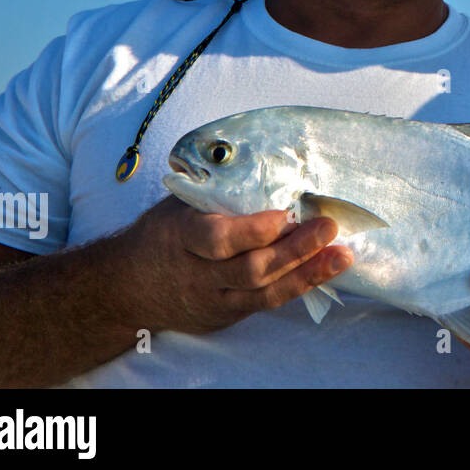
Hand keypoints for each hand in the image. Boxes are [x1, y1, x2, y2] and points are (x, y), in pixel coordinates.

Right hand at [111, 196, 353, 334]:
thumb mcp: (178, 204)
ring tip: (341, 254)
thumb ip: (216, 190)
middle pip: (250, 269)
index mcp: (182, 237)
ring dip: (307, 273)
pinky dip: (299, 287)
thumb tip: (264, 155)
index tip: (285, 215)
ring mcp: (214, 299)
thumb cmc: (163, 232)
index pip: (219, 240)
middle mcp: (199, 275)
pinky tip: (326, 270)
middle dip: (294, 250)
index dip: (254, 230)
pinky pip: (267, 303)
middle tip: (329, 227)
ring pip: (264, 292)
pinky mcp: (228, 314)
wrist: (127, 287)